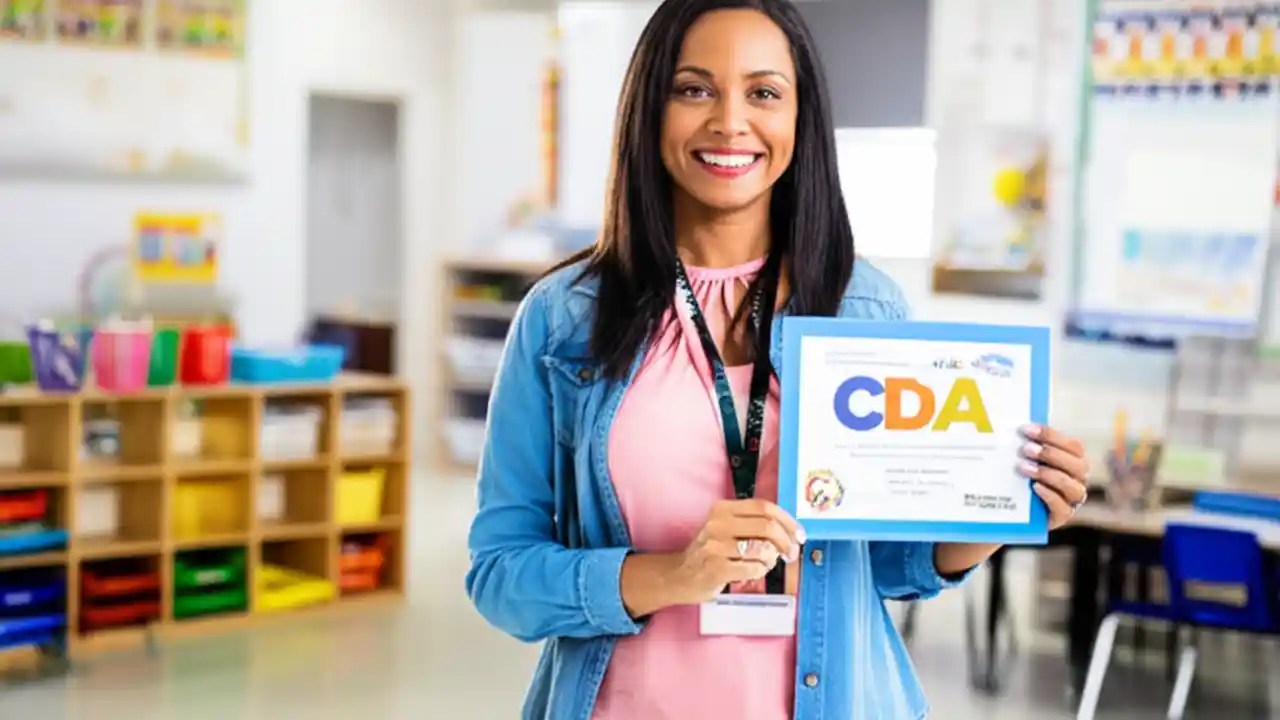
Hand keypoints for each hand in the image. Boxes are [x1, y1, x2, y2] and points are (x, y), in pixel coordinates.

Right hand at [669, 499, 804, 604]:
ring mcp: (715, 546)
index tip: (798, 535)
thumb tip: (789, 530)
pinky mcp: (716, 568)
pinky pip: (754, 569)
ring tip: (763, 564)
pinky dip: (759, 572)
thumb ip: (752, 525)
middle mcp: (717, 523)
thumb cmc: (710, 552)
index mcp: (722, 509)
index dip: (787, 520)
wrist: (680, 575)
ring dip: (770, 560)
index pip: (764, 507)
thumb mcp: (726, 529)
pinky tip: (751, 573)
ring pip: (763, 550)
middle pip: (767, 527)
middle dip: (786, 542)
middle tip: (791, 554)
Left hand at [1020, 424, 1089, 530]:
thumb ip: (1030, 446)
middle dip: (1051, 454)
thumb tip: (1012, 428)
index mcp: (1074, 461)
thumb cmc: (1025, 478)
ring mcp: (1072, 499)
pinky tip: (1035, 487)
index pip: (1072, 446)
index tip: (1027, 430)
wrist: (1018, 510)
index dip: (1051, 436)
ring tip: (1025, 468)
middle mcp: (1078, 479)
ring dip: (1049, 474)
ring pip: (1072, 486)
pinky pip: (1062, 507)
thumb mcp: (1029, 460)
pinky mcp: (1062, 516)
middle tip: (1026, 449)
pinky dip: (1049, 495)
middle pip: (1076, 465)